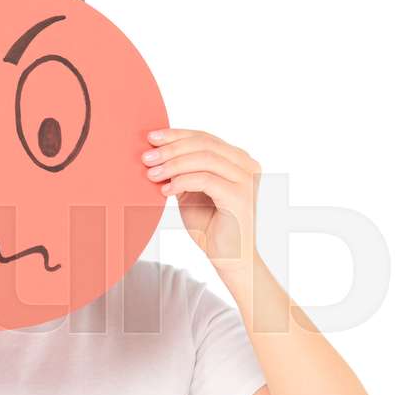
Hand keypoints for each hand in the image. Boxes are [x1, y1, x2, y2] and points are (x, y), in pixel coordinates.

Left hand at [143, 128, 260, 284]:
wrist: (230, 259)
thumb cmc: (211, 227)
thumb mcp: (192, 192)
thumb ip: (183, 171)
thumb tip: (157, 152)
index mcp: (238, 160)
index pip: (205, 138)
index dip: (176, 135)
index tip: (151, 137)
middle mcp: (247, 165)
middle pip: (204, 143)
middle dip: (171, 148)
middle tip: (147, 157)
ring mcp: (247, 180)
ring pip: (204, 158)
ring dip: (173, 164)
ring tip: (152, 174)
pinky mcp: (240, 197)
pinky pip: (206, 179)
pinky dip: (182, 181)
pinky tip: (166, 190)